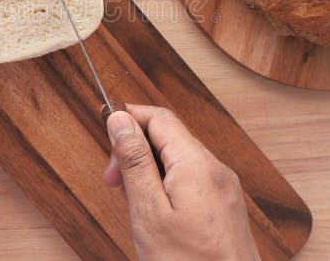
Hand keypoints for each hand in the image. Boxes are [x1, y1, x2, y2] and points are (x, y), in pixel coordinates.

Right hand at [104, 105, 258, 260]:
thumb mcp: (148, 211)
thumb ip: (135, 161)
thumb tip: (120, 119)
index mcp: (197, 163)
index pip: (159, 117)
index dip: (129, 118)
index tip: (105, 130)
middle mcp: (215, 168)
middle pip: (168, 136)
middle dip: (136, 150)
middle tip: (114, 182)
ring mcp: (224, 186)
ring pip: (179, 157)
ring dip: (149, 170)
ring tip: (135, 203)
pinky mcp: (225, 204)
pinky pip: (191, 177)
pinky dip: (167, 185)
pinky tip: (157, 213)